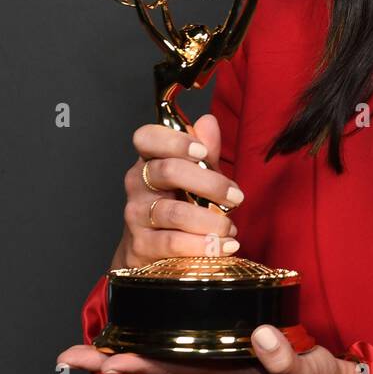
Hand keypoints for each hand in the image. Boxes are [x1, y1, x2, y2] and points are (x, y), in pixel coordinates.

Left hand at [56, 327, 365, 373]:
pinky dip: (158, 338)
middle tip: (71, 353)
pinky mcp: (226, 350)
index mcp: (219, 371)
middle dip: (111, 358)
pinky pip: (182, 345)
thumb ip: (282, 357)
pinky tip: (152, 326)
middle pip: (150, 362)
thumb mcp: (302, 371)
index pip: (165, 365)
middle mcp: (208, 367)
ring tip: (98, 339)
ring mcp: (214, 361)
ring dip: (128, 347)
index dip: (130, 360)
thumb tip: (259, 335)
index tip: (98, 356)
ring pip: (161, 354)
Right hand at [111, 113, 244, 271]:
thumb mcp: (198, 176)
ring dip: (209, 221)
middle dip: (210, 184)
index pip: (146, 137)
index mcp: (150, 159)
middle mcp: (138, 183)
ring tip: (230, 229)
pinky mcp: (141, 245)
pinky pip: (172, 242)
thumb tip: (208, 121)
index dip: (174, 141)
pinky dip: (202, 245)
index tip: (202, 152)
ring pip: (173, 212)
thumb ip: (205, 151)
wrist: (153, 252)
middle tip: (237, 198)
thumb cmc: (180, 204)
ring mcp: (136, 214)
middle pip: (168, 171)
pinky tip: (224, 247)